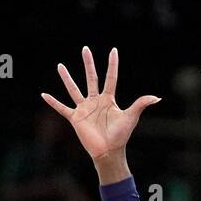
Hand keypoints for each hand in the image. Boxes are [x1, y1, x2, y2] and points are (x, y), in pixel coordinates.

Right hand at [41, 47, 159, 160]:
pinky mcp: (75, 118)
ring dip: (67, 78)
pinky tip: (44, 95)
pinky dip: (53, 102)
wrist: (108, 151)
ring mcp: (84, 109)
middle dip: (88, 63)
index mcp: (108, 99)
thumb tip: (156, 97)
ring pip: (74, 89)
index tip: (113, 50)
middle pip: (91, 78)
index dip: (112, 64)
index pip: (110, 78)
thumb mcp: (131, 118)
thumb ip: (140, 105)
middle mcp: (95, 101)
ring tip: (60, 66)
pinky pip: (62, 108)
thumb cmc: (120, 136)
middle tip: (85, 49)